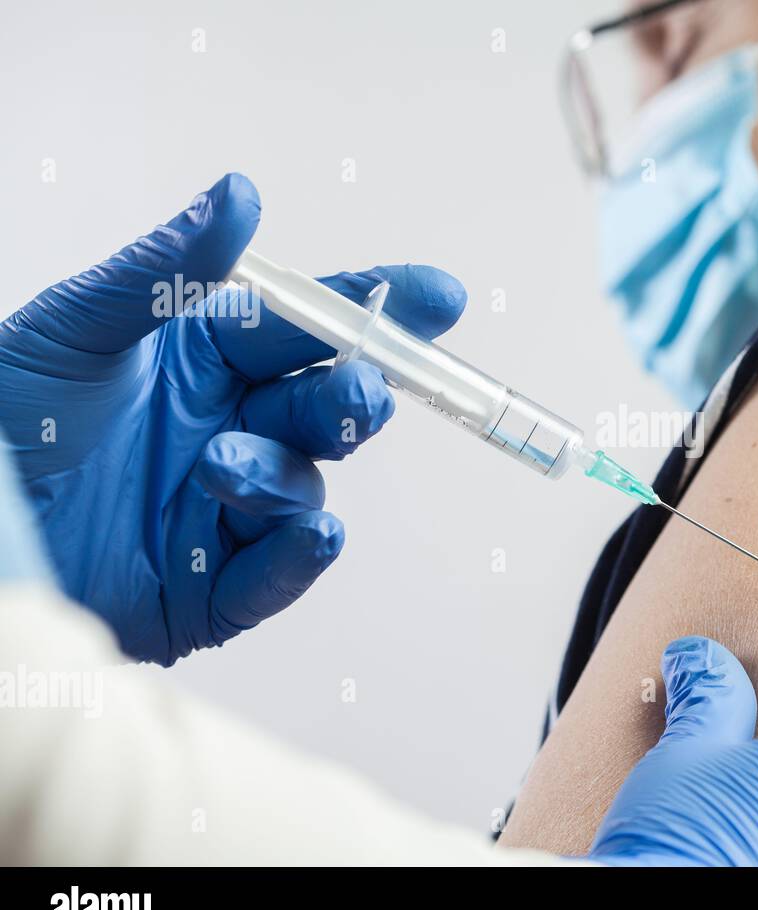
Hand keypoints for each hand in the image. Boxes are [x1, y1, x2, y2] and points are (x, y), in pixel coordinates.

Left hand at [0, 173, 466, 663]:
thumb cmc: (5, 415)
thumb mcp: (74, 330)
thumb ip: (166, 271)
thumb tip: (242, 194)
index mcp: (203, 361)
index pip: (307, 328)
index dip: (375, 310)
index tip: (437, 298)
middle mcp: (227, 430)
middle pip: (323, 410)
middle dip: (353, 397)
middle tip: (360, 389)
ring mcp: (223, 512)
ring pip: (301, 489)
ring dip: (280, 477)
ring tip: (221, 469)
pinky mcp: (208, 591)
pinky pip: (274, 576)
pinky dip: (299, 558)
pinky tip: (312, 535)